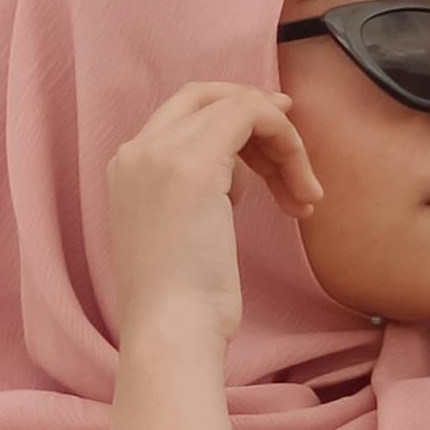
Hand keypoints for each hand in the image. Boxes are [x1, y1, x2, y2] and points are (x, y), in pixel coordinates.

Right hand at [104, 79, 322, 357]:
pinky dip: (285, 140)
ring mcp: (162, 153)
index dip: (232, 118)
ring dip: (281, 143)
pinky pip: (251, 116)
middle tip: (295, 154)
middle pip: (204, 96)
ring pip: (235, 106)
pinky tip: (299, 190)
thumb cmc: (183, 302)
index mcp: (126, 169)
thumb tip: (244, 172)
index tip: (273, 149)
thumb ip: (201, 192)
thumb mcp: (186, 233)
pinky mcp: (196, 164)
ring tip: (303, 196)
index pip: (182, 114)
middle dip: (256, 116)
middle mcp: (137, 151)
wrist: (170, 333)